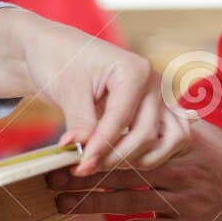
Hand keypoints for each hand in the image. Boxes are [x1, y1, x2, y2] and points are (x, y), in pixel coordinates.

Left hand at [0, 7, 190, 173]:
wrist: (56, 51)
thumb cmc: (60, 60)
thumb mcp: (67, 88)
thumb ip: (80, 121)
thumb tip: (85, 153)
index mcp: (135, 70)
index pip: (122, 120)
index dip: (101, 146)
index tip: (81, 166)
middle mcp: (154, 84)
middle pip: (146, 135)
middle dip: (115, 157)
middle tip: (84, 168)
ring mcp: (158, 98)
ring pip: (165, 142)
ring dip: (136, 160)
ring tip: (101, 164)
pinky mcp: (155, 112)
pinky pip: (164, 141)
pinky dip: (146, 155)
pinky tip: (117, 162)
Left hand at [47, 120, 221, 220]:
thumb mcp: (206, 134)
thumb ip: (174, 123)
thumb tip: (151, 103)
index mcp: (176, 144)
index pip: (128, 142)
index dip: (96, 146)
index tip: (69, 146)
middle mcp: (175, 171)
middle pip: (118, 170)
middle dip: (82, 174)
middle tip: (48, 176)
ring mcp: (179, 202)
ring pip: (124, 200)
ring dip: (88, 202)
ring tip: (58, 202)